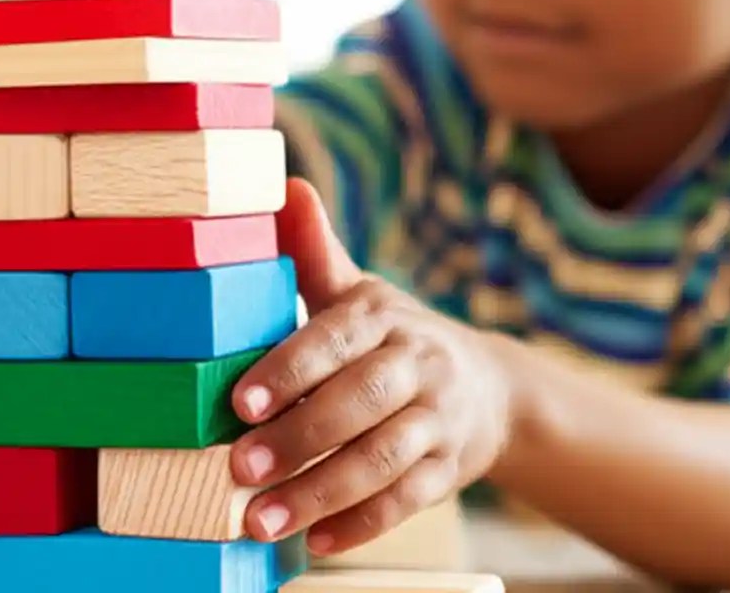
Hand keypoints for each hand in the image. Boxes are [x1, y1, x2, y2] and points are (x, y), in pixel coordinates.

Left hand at [228, 179, 512, 555]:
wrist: (490, 387)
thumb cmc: (395, 338)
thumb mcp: (360, 295)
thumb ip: (315, 254)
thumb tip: (285, 186)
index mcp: (383, 317)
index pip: (336, 338)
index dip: (291, 369)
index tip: (241, 403)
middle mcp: (418, 363)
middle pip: (361, 402)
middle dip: (299, 438)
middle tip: (239, 469)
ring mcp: (439, 419)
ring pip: (383, 459)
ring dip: (320, 493)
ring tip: (261, 522)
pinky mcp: (450, 468)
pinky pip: (408, 500)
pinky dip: (362, 524)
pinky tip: (315, 542)